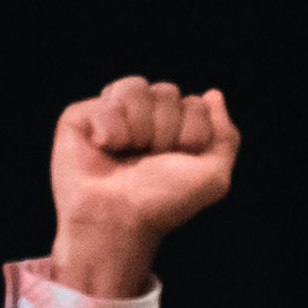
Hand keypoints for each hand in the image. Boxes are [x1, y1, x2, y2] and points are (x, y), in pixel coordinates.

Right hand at [44, 76, 237, 301]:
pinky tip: (102, 149)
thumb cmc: (161, 205)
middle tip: (148, 163)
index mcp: (173, 130)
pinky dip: (111, 128)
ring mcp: (111, 116)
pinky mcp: (81, 117)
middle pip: (167, 91)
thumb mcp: (212, 177)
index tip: (175, 164)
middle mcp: (143, 119)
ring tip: (125, 154)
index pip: (194, 104)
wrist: (117, 221)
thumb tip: (213, 94)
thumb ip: (226, 135)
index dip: (190, 135)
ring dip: (138, 128)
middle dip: (164, 131)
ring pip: (136, 87)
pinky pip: (106, 100)